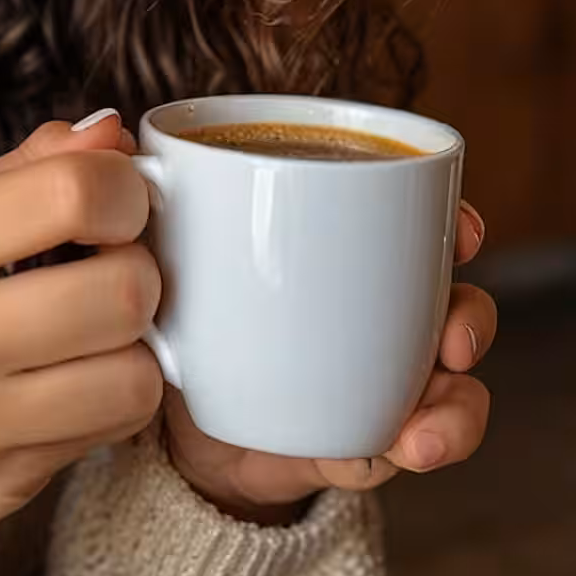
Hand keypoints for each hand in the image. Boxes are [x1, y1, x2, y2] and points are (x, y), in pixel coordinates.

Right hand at [0, 114, 165, 575]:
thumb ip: (15, 173)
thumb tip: (111, 135)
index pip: (68, 193)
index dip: (124, 191)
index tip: (116, 203)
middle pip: (122, 288)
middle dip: (139, 271)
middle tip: (111, 269)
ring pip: (136, 373)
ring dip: (137, 347)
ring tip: (96, 332)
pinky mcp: (1, 479)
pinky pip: (116, 428)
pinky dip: (115, 398)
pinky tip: (76, 380)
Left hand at [151, 172, 495, 519]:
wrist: (156, 414)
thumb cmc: (159, 299)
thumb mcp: (140, 243)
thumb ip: (121, 182)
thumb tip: (105, 126)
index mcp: (336, 241)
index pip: (415, 218)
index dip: (452, 218)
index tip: (459, 229)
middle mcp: (373, 301)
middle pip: (453, 297)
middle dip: (470, 317)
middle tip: (451, 339)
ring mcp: (376, 371)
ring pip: (452, 378)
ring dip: (458, 402)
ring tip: (422, 433)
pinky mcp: (362, 435)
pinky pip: (418, 440)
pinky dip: (424, 444)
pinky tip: (400, 449)